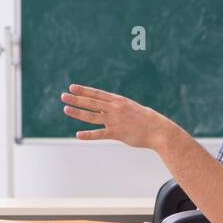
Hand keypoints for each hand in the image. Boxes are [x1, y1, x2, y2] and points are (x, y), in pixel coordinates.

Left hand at [60, 84, 178, 149]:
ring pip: (92, 116)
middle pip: (92, 102)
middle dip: (76, 99)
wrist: (158, 129)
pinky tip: (78, 135)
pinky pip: (100, 134)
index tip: (72, 87)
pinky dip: (89, 135)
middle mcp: (115, 109)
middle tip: (63, 96)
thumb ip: (116, 108)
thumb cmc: (145, 120)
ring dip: (78, 112)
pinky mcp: (117, 133)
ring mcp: (115, 120)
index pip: (97, 94)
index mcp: (118, 101)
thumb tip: (105, 108)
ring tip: (66, 109)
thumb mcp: (130, 108)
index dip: (84, 90)